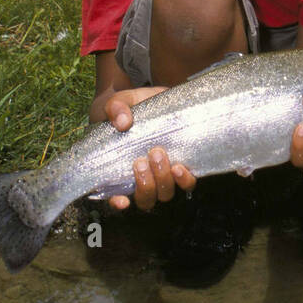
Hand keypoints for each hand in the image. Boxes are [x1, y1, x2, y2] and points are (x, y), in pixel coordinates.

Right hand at [102, 86, 196, 210]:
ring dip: (162, 179)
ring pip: (165, 193)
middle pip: (145, 199)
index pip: (116, 197)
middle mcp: (144, 178)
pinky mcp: (182, 166)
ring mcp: (164, 174)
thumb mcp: (121, 102)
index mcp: (121, 170)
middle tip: (142, 161)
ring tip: (159, 154)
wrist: (158, 99)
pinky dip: (184, 180)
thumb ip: (116, 108)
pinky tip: (180, 167)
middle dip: (145, 184)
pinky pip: (187, 184)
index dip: (117, 203)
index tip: (122, 200)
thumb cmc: (133, 107)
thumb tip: (122, 122)